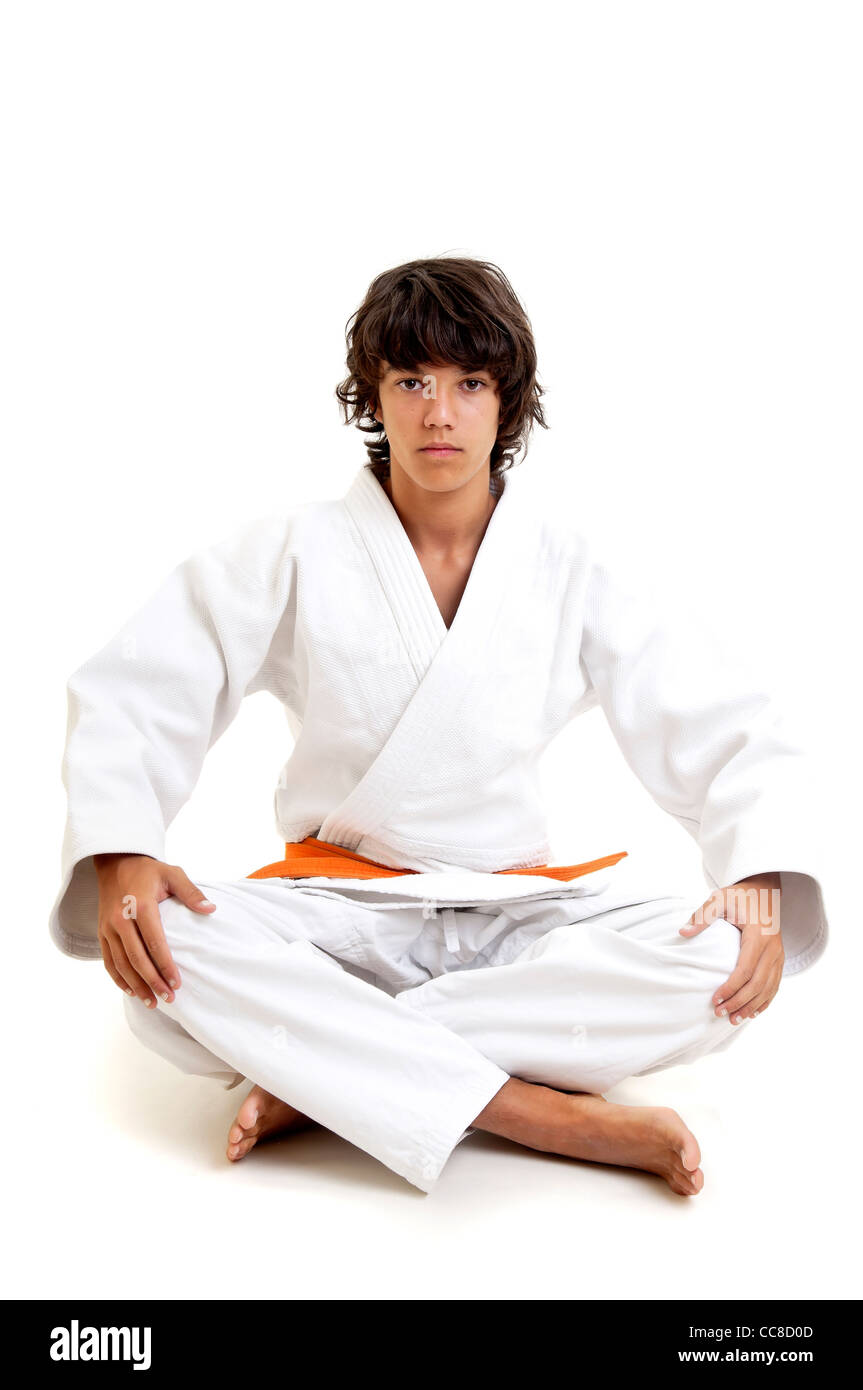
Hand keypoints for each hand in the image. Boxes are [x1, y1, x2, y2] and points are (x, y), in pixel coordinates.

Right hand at [94, 853, 216, 1007]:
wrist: (115, 863)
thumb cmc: (148, 871)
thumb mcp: (172, 873)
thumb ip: (191, 892)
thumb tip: (211, 909)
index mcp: (140, 905)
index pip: (154, 942)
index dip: (166, 965)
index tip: (177, 982)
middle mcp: (120, 919)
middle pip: (136, 958)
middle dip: (153, 981)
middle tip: (169, 998)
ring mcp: (108, 928)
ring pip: (121, 964)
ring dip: (136, 985)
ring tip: (152, 1002)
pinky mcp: (102, 932)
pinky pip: (108, 961)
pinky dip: (119, 979)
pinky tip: (131, 991)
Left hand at [678, 871, 782, 1024]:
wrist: (764, 889)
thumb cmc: (740, 895)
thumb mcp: (719, 899)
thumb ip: (702, 916)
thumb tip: (682, 933)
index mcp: (758, 936)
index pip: (745, 970)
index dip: (730, 988)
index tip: (714, 999)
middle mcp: (772, 948)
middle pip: (757, 984)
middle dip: (739, 1002)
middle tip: (720, 1013)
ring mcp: (778, 955)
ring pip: (768, 988)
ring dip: (752, 1006)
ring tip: (734, 1019)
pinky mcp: (779, 958)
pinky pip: (775, 984)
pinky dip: (765, 1001)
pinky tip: (753, 1012)